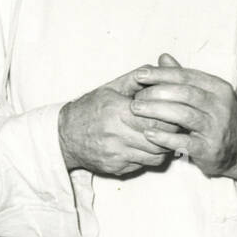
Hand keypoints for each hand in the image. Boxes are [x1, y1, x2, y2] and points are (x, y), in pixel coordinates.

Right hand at [57, 67, 180, 176]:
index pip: (157, 118)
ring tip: (162, 137)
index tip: (173, 112)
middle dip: (171, 133)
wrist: (63, 136)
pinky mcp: (116, 168)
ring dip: (163, 147)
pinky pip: (143, 165)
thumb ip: (135, 79)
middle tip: (174, 126)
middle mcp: (117, 135)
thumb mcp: (108, 89)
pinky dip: (149, 156)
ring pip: (156, 155)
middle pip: (160, 138)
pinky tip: (145, 147)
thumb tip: (159, 68)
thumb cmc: (87, 110)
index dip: (170, 116)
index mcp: (117, 111)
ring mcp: (117, 154)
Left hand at [129, 54, 236, 181]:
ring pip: (184, 115)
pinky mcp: (210, 148)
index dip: (161, 74)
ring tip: (136, 110)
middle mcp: (220, 106)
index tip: (139, 75)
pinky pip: (185, 142)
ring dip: (156, 111)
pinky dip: (165, 137)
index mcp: (218, 88)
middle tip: (134, 97)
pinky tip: (148, 134)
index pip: (187, 76)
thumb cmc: (214, 116)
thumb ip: (183, 77)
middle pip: (185, 94)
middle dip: (156, 93)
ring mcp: (216, 128)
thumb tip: (163, 57)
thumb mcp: (204, 94)